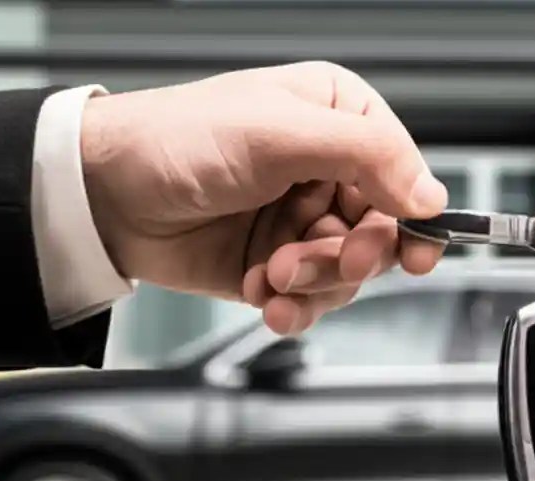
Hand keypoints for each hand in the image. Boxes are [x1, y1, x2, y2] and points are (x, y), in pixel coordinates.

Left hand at [79, 61, 448, 334]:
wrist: (104, 195)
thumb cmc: (178, 141)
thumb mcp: (281, 133)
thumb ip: (367, 156)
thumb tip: (431, 195)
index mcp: (337, 119)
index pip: (403, 172)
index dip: (413, 215)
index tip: (416, 249)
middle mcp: (326, 171)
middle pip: (382, 232)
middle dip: (356, 255)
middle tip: (333, 261)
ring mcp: (301, 222)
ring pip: (350, 273)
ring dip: (318, 282)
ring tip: (275, 274)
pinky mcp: (276, 267)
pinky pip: (312, 301)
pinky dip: (293, 307)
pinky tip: (266, 298)